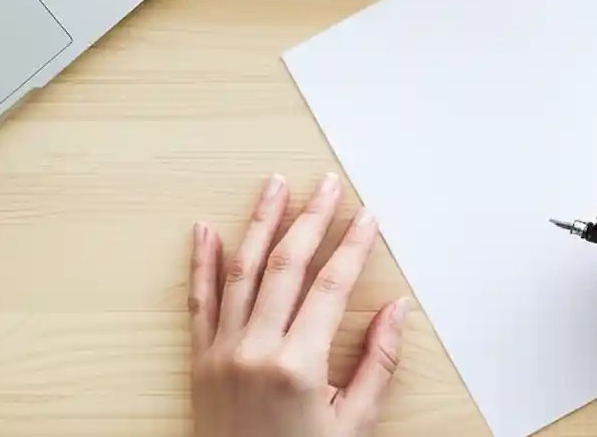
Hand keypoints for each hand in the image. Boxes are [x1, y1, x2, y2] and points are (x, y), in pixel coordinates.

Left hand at [189, 173, 411, 436]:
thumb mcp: (353, 424)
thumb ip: (378, 364)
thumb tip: (397, 312)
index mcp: (298, 365)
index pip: (331, 286)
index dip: (353, 246)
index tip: (368, 216)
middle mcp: (254, 350)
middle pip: (286, 265)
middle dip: (311, 218)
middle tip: (328, 185)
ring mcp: (221, 352)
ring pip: (241, 270)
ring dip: (260, 222)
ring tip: (275, 186)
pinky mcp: (199, 360)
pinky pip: (198, 301)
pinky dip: (202, 263)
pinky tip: (206, 229)